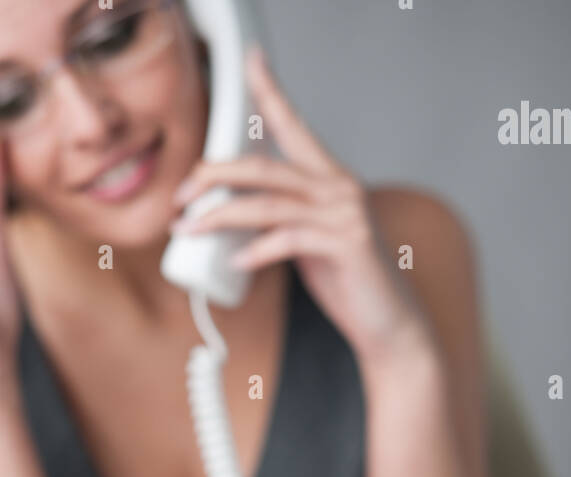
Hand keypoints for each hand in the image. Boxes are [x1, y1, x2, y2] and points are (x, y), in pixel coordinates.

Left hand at [171, 47, 423, 367]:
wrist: (389, 323)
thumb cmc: (347, 283)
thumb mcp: (308, 242)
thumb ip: (281, 219)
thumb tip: (230, 216)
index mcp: (329, 179)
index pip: (293, 126)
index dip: (271, 91)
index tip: (252, 59)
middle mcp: (339, 187)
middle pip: (264, 166)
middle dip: (215, 175)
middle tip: (182, 194)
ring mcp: (345, 214)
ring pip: (268, 203)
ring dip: (220, 216)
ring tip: (190, 229)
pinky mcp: (347, 245)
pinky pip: (288, 239)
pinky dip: (256, 251)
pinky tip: (236, 263)